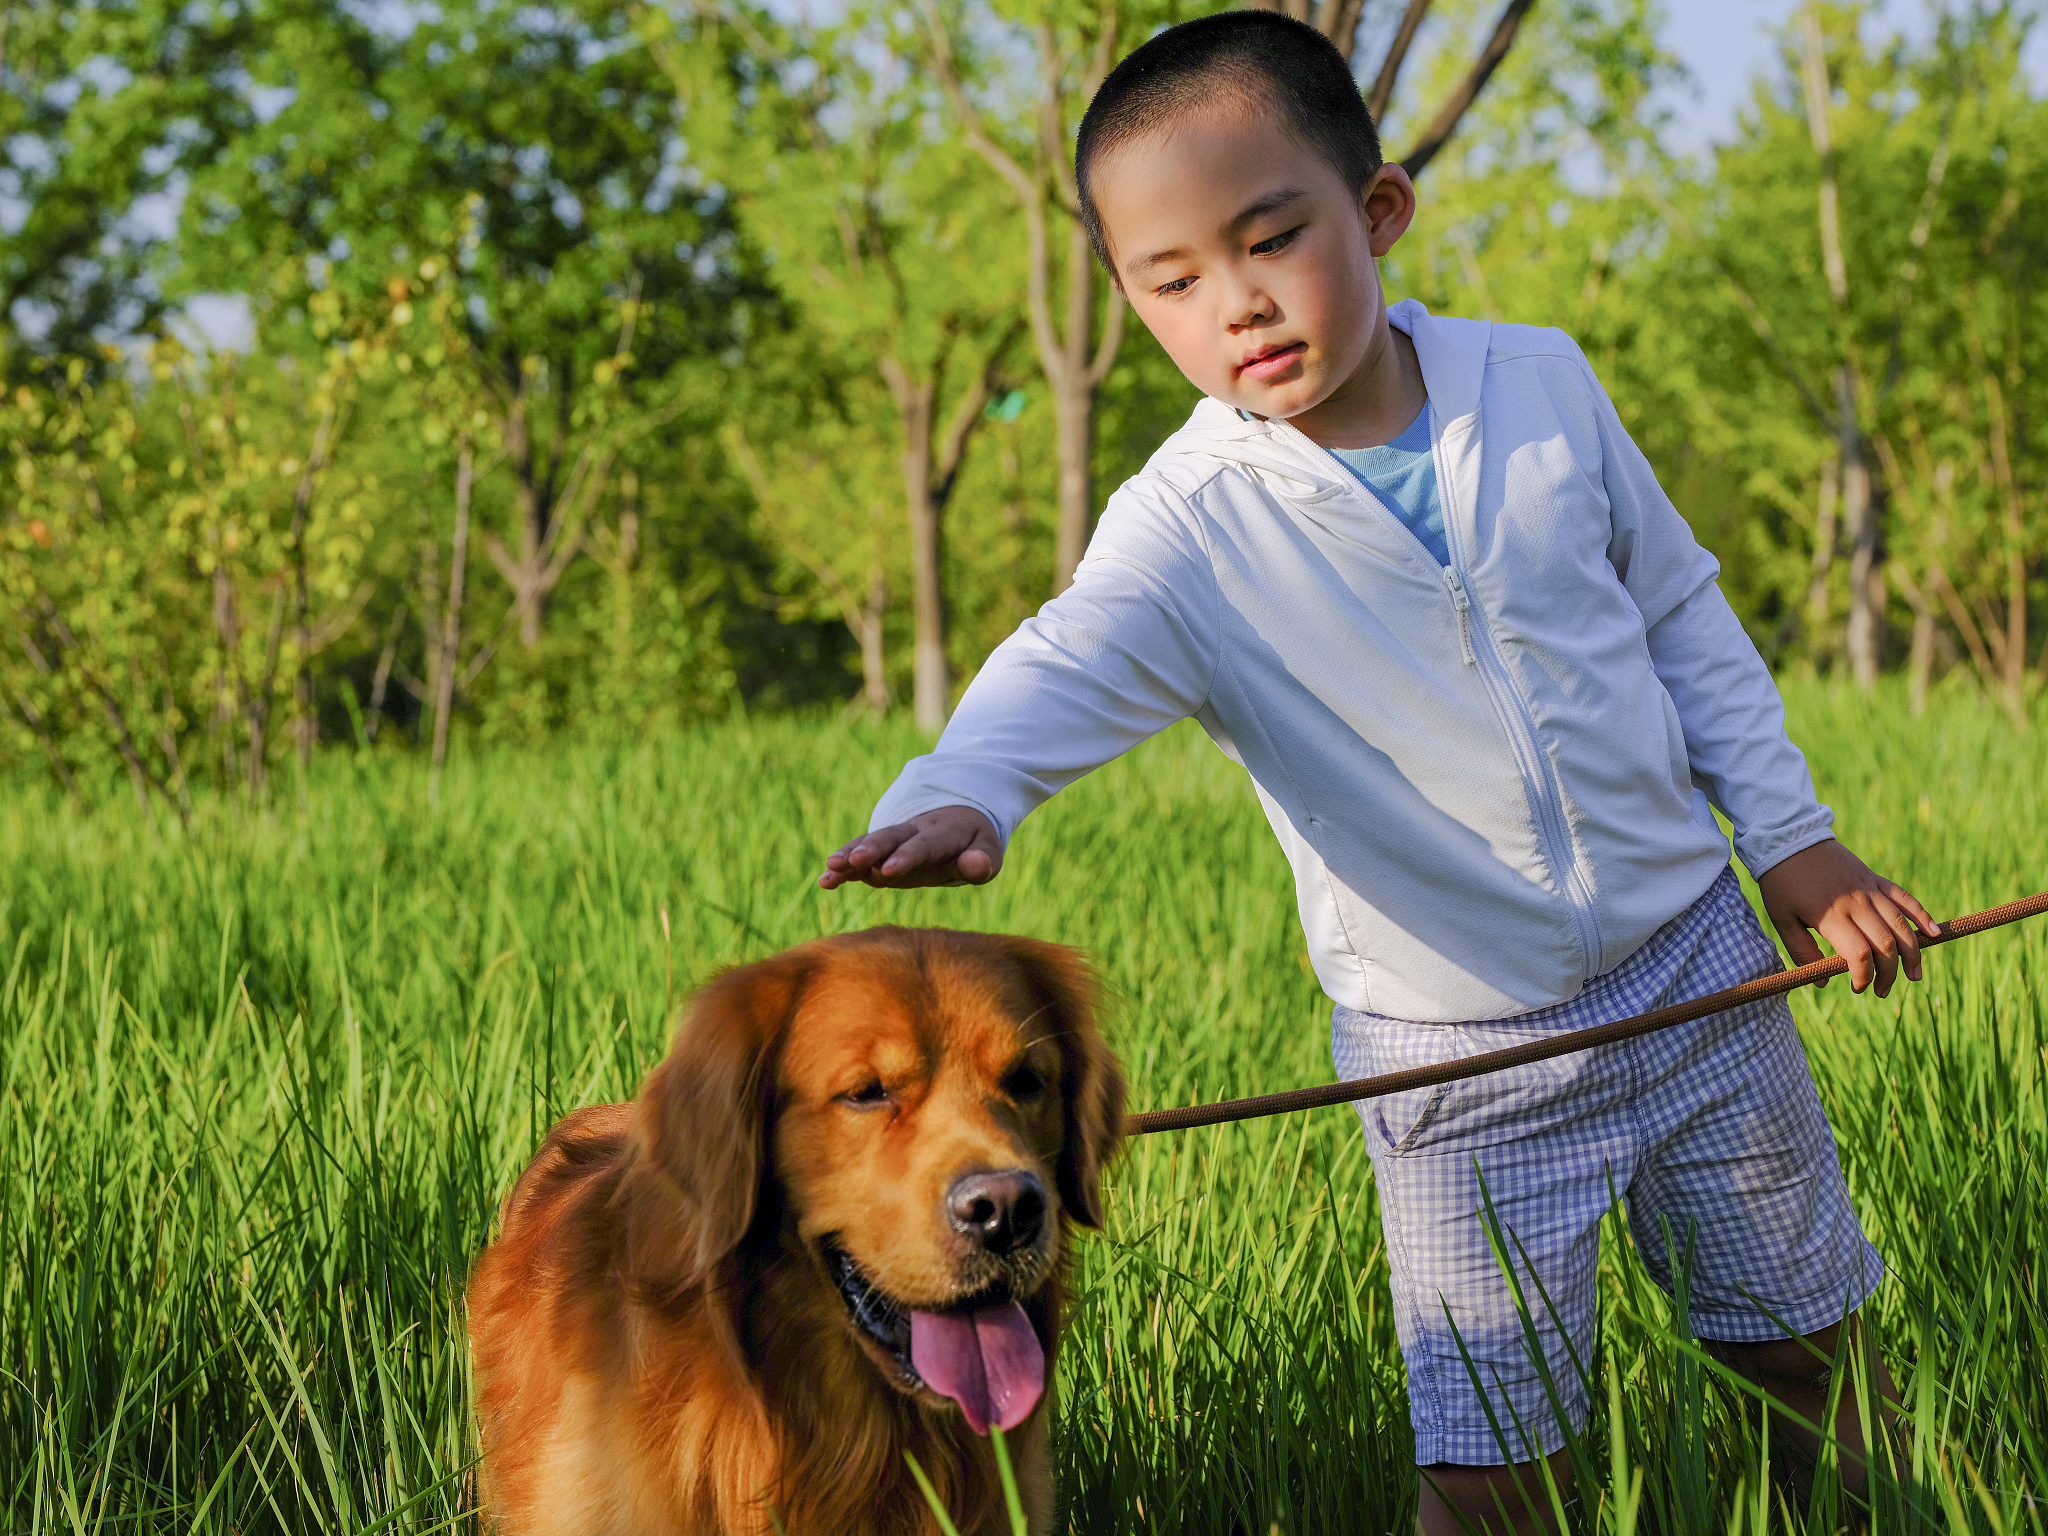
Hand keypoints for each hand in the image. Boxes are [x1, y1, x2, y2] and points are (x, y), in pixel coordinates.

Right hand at [818, 805, 1003, 889]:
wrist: (959, 820)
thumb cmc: (975, 843)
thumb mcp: (989, 851)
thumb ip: (983, 862)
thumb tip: (975, 865)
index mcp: (943, 832)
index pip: (924, 845)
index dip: (906, 857)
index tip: (889, 871)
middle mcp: (914, 831)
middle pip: (891, 838)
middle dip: (871, 849)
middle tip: (851, 861)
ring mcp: (896, 840)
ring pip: (870, 843)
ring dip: (850, 855)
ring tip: (830, 869)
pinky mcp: (883, 852)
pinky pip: (860, 855)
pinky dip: (844, 867)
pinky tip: (826, 881)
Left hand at [1756, 839, 1939, 996]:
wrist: (1789, 838)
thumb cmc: (1781, 882)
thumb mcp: (1781, 919)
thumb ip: (1801, 951)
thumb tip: (1822, 982)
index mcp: (1832, 916)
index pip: (1860, 954)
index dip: (1864, 976)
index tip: (1858, 988)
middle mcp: (1857, 903)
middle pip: (1886, 944)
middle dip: (1889, 973)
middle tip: (1882, 991)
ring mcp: (1870, 889)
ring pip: (1901, 925)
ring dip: (1912, 953)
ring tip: (1914, 976)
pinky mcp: (1875, 879)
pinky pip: (1905, 898)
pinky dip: (1922, 916)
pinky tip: (1934, 934)